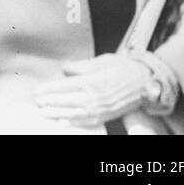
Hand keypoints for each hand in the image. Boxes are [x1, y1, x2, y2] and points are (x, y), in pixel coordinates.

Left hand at [33, 54, 151, 127]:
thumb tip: (63, 68)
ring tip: (44, 112)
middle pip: (66, 101)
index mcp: (91, 81)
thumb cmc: (122, 67)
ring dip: (58, 113)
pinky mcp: (108, 115)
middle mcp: (95, 96)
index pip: (64, 87)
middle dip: (50, 102)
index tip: (38, 90)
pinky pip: (89, 121)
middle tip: (37, 102)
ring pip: (75, 113)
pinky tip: (63, 123)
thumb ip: (79, 66)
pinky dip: (75, 123)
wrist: (146, 81)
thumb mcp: (99, 61)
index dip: (49, 89)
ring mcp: (102, 108)